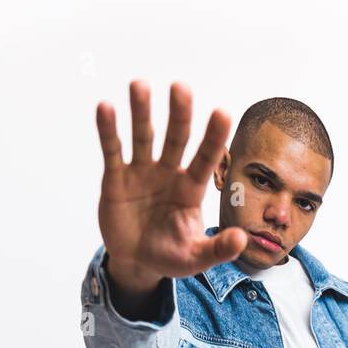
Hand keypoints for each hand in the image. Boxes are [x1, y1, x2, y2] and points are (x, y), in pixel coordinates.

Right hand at [95, 80, 247, 292]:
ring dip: (141, 112)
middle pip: (176, 139)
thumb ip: (218, 249)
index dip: (213, 138)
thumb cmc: (170, 255)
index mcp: (191, 190)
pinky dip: (109, 130)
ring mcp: (142, 173)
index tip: (223, 112)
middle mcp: (168, 174)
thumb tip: (242, 239)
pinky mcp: (116, 178)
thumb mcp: (196, 258)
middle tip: (181, 87)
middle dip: (179, 115)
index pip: (205, 159)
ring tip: (140, 85)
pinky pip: (113, 151)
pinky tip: (106, 107)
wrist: (137, 262)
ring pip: (143, 137)